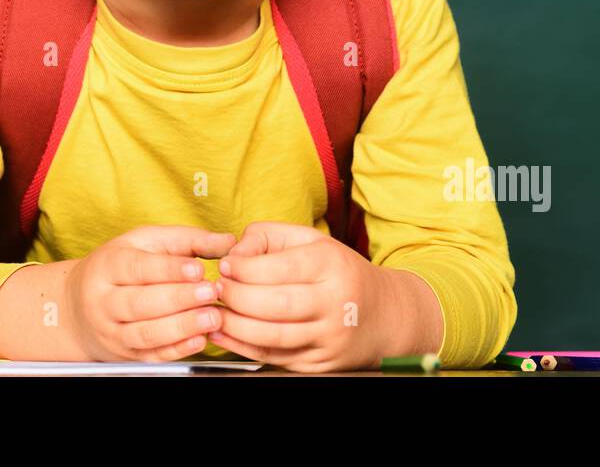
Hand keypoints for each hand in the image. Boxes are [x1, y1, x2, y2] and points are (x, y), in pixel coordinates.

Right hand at [65, 225, 235, 362]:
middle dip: (179, 299)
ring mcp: (111, 331)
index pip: (137, 268)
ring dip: (181, 327)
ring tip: (212, 317)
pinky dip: (176, 350)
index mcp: (108, 265)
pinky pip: (151, 356)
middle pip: (140, 303)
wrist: (78, 305)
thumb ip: (187, 240)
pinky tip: (199, 340)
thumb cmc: (120, 266)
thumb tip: (229, 240)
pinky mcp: (124, 355)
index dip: (168, 269)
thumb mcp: (145, 242)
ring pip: (144, 333)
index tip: (198, 269)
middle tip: (212, 292)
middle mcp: (103, 301)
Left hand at [208, 221, 394, 372]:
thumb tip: (232, 253)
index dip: (243, 268)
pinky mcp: (322, 363)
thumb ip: (268, 236)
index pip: (278, 268)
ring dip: (234, 326)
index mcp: (331, 264)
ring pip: (272, 336)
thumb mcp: (311, 240)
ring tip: (215, 313)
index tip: (225, 266)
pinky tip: (226, 334)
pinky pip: (276, 358)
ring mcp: (329, 336)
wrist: (385, 315)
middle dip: (235, 297)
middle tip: (216, 290)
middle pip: (273, 304)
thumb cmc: (339, 272)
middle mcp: (334, 301)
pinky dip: (245, 348)